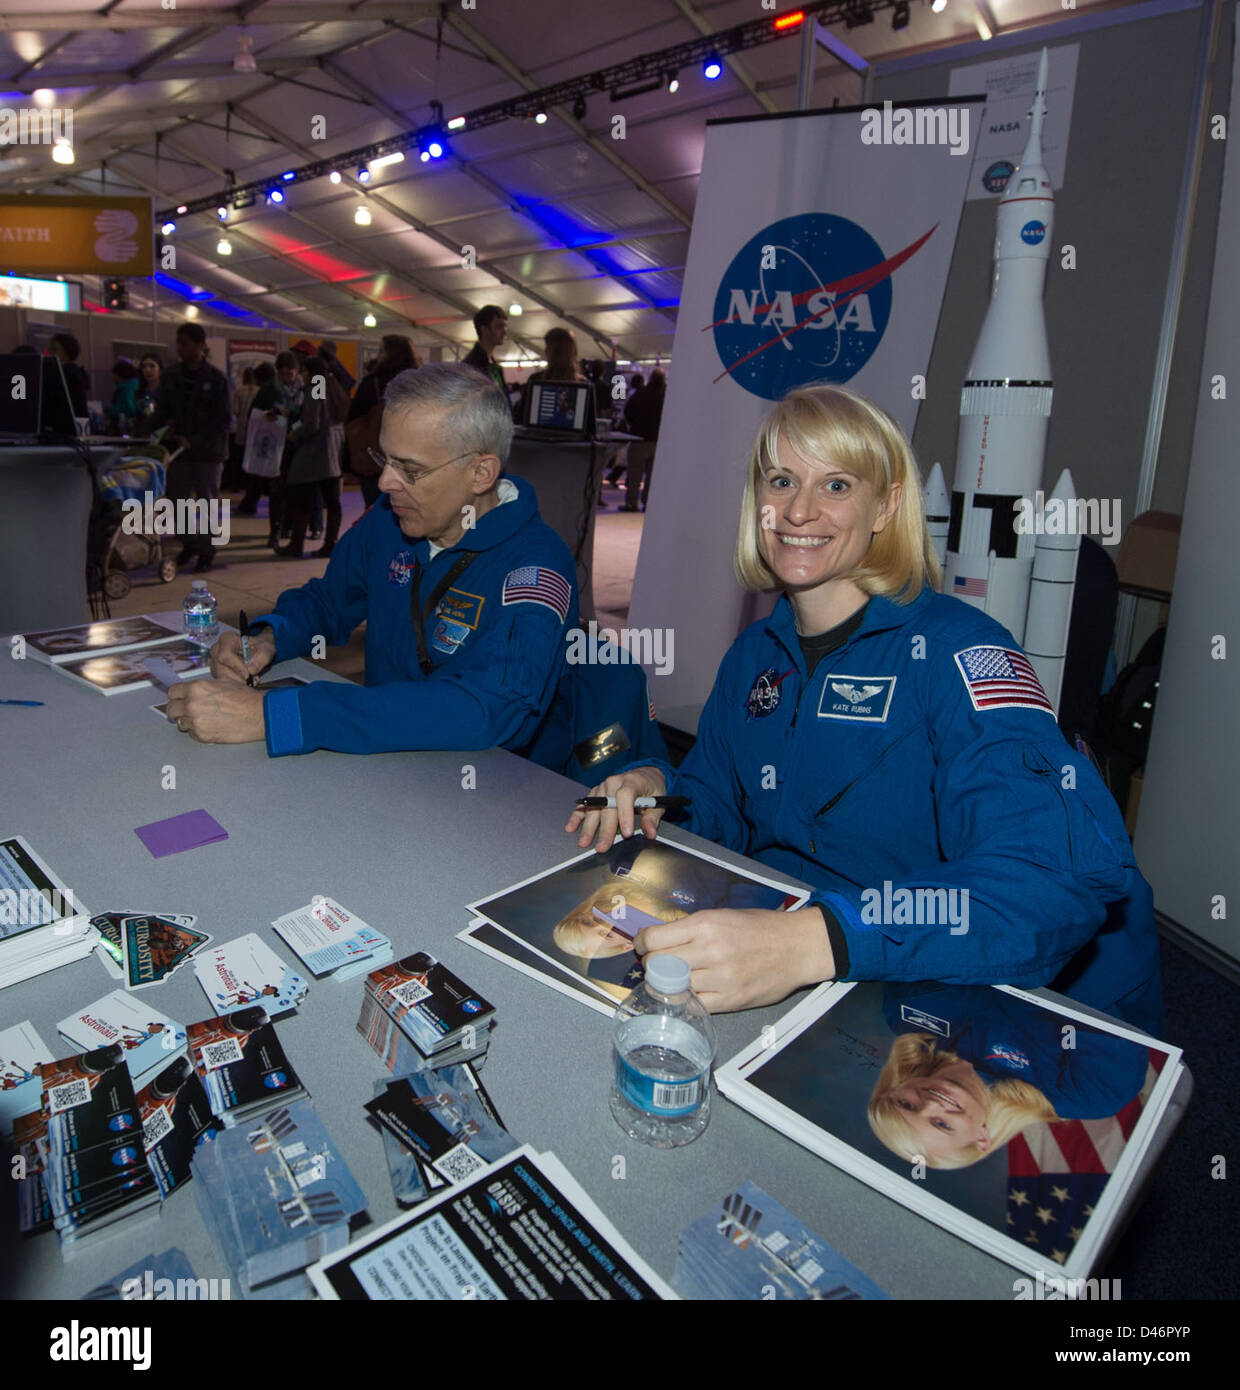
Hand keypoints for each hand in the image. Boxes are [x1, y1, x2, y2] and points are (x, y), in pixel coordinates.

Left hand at [165, 679, 265, 743]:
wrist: (259, 714)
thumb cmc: (246, 698)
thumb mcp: (223, 682)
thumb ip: (203, 686)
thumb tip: (193, 689)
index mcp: (196, 687)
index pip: (172, 692)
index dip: (178, 696)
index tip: (180, 699)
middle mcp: (192, 703)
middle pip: (171, 709)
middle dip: (178, 710)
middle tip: (187, 711)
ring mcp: (195, 720)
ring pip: (179, 723)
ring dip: (188, 721)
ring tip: (203, 719)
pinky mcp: (201, 735)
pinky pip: (190, 734)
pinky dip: (197, 731)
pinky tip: (210, 726)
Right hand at [210, 629, 275, 683]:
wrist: (257, 650)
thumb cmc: (260, 647)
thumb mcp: (266, 650)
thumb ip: (261, 658)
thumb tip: (251, 670)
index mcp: (227, 638)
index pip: (225, 655)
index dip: (236, 667)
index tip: (248, 674)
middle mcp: (217, 649)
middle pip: (221, 668)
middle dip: (237, 678)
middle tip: (252, 681)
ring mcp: (215, 660)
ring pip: (221, 676)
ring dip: (238, 681)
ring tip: (252, 680)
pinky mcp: (216, 671)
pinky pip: (223, 680)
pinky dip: (236, 683)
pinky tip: (246, 681)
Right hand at [564, 766, 667, 852]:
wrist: (644, 775)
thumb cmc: (651, 788)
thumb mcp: (659, 801)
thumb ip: (653, 818)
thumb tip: (650, 833)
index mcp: (632, 781)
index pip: (625, 796)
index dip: (625, 815)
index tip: (627, 833)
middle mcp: (614, 782)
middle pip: (608, 807)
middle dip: (605, 829)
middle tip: (602, 846)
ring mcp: (603, 787)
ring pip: (594, 808)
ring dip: (588, 827)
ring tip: (584, 842)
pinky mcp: (596, 793)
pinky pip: (585, 805)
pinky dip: (577, 817)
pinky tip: (571, 827)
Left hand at [633, 907, 835, 1012]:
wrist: (798, 946)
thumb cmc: (761, 928)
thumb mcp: (722, 916)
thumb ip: (691, 929)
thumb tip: (658, 941)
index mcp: (706, 924)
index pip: (653, 939)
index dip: (642, 943)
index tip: (644, 945)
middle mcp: (710, 950)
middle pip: (657, 964)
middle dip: (652, 964)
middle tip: (658, 963)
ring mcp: (720, 978)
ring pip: (673, 987)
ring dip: (668, 983)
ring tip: (675, 978)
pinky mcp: (730, 1001)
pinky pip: (694, 1005)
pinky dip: (687, 999)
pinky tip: (690, 991)